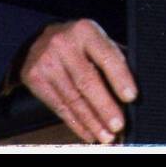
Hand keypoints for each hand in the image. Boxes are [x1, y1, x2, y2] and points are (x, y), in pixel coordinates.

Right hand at [18, 19, 136, 143]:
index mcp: (85, 30)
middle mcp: (63, 43)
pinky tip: (89, 133)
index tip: (131, 97)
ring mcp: (46, 61)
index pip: (106, 56)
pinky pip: (59, 106)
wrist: (39, 40)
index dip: (119, 78)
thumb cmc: (78, 44)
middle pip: (87, 81)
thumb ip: (113, 60)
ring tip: (106, 136)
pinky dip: (76, 123)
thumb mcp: (96, 41)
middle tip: (118, 125)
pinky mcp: (34, 77)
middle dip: (104, 107)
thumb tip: (130, 94)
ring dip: (92, 122)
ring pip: (73, 98)